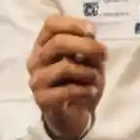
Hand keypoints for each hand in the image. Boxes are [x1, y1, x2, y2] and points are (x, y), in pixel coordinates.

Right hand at [27, 15, 107, 139]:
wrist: (72, 115)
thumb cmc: (79, 82)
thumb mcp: (88, 61)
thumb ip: (88, 48)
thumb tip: (92, 39)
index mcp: (44, 45)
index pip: (51, 24)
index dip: (73, 24)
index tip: (93, 32)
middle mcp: (35, 60)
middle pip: (57, 42)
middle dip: (86, 45)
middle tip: (104, 53)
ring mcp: (36, 80)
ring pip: (63, 67)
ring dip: (87, 71)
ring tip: (96, 78)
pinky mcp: (41, 100)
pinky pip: (65, 91)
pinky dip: (84, 90)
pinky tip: (91, 92)